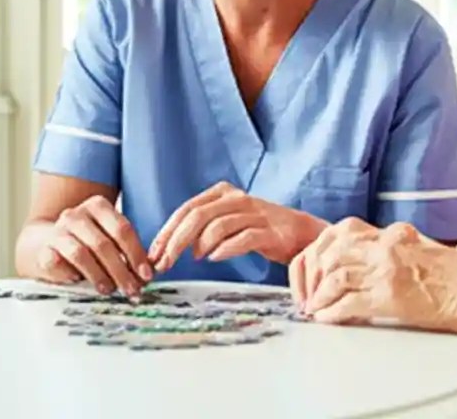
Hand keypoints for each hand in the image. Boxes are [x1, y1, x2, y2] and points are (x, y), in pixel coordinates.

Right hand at [35, 195, 153, 296]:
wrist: (46, 244)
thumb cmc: (86, 244)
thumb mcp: (109, 240)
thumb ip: (127, 253)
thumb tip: (147, 275)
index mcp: (98, 206)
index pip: (122, 229)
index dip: (136, 254)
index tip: (146, 275)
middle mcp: (76, 215)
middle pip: (103, 244)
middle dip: (121, 271)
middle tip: (132, 289)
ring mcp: (58, 231)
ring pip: (82, 255)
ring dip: (99, 276)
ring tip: (109, 290)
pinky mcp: (44, 250)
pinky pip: (59, 264)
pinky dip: (72, 276)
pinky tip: (80, 282)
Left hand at [148, 181, 327, 271]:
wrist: (302, 233)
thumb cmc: (260, 229)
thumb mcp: (228, 221)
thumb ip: (203, 228)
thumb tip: (176, 246)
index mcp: (223, 193)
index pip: (187, 209)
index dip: (167, 231)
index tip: (154, 254)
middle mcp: (237, 198)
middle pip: (197, 216)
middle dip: (175, 241)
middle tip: (164, 263)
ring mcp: (255, 213)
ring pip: (217, 226)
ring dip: (199, 245)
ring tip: (194, 259)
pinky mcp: (270, 231)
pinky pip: (242, 238)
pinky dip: (225, 249)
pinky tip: (215, 258)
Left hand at [289, 218, 456, 334]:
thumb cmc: (455, 275)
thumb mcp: (418, 247)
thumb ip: (389, 247)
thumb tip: (363, 258)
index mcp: (390, 233)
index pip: (340, 232)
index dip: (318, 251)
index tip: (312, 267)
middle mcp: (384, 246)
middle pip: (330, 251)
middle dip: (312, 274)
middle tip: (307, 293)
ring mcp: (386, 270)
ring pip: (333, 275)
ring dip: (317, 296)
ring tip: (312, 309)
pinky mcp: (390, 296)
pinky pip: (348, 303)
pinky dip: (330, 312)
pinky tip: (325, 319)